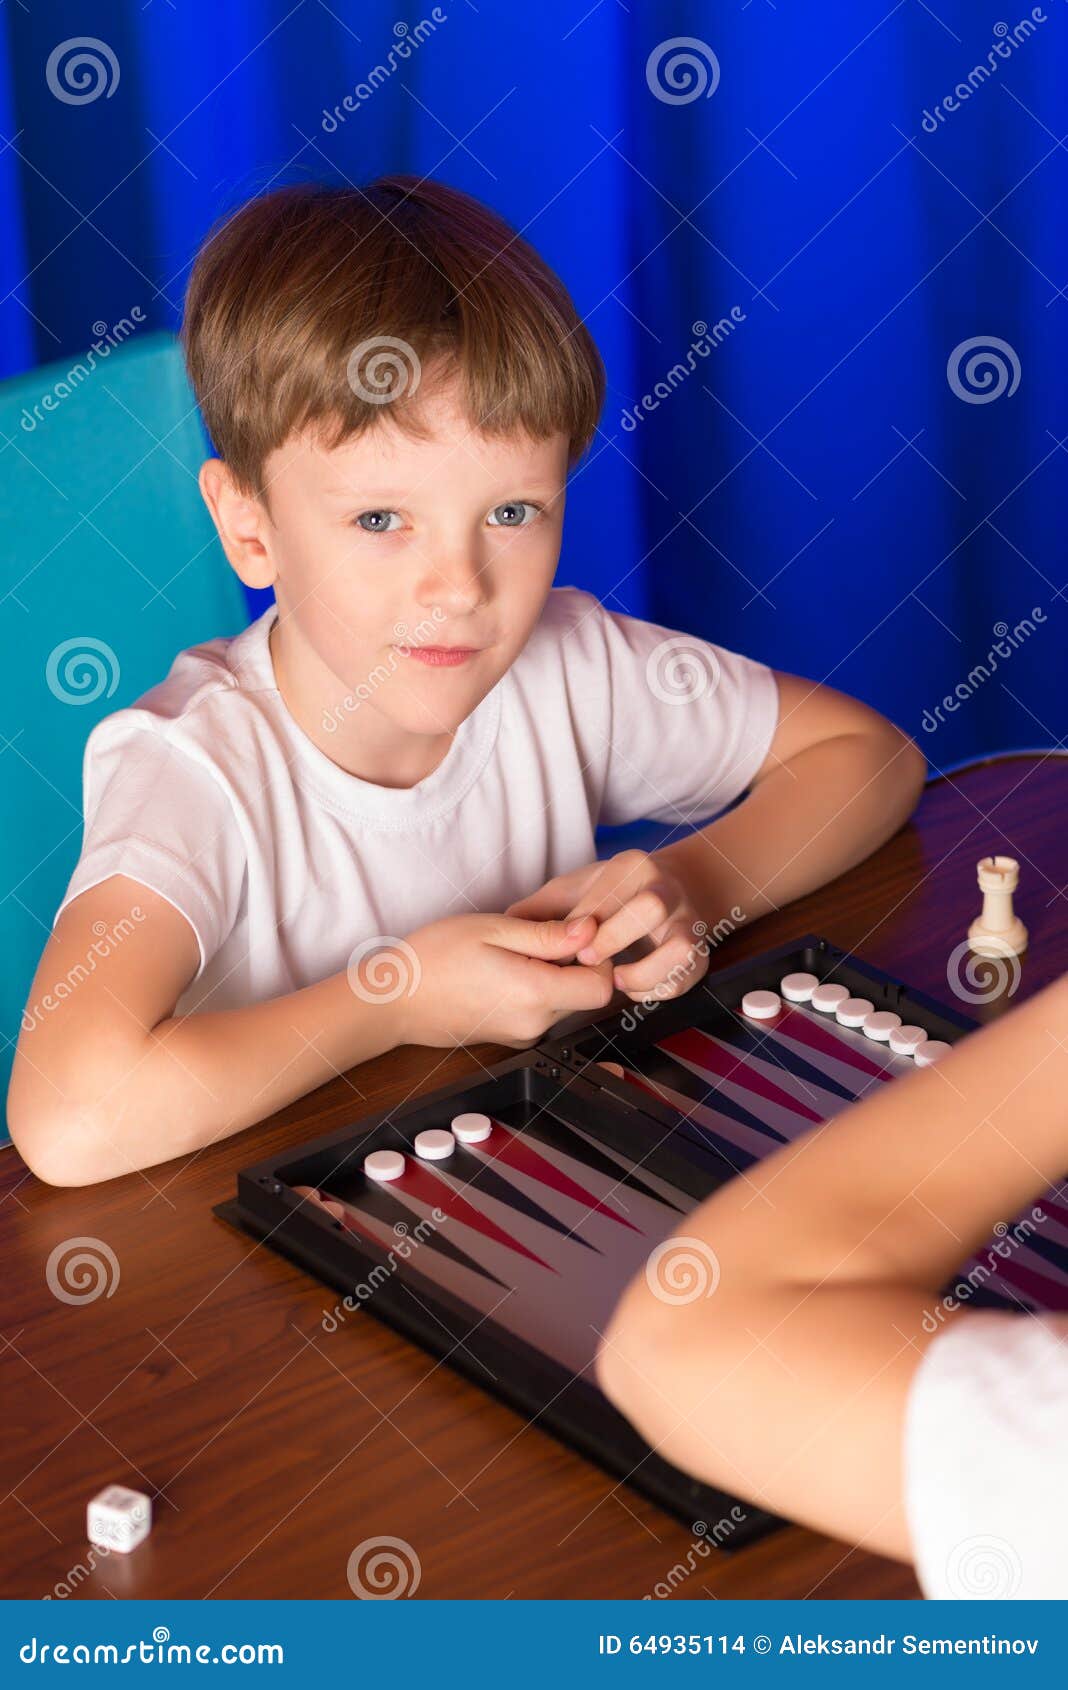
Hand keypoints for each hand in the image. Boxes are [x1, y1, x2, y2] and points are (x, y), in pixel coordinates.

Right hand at [393, 911, 615, 1049]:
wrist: (394, 1000)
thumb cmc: (433, 959)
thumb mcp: (492, 930)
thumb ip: (548, 934)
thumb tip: (590, 931)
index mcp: (534, 995)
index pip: (602, 987)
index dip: (598, 957)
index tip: (575, 935)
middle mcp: (534, 1024)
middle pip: (585, 995)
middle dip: (575, 963)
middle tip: (540, 936)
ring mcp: (522, 1035)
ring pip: (564, 1003)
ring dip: (554, 975)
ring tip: (514, 952)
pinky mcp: (510, 1037)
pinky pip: (540, 1012)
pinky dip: (535, 989)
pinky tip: (504, 971)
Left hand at [506, 848, 709, 1002]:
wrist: (672, 888)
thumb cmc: (612, 894)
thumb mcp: (571, 890)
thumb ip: (539, 909)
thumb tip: (505, 926)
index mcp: (631, 867)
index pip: (610, 890)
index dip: (586, 922)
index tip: (567, 946)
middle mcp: (665, 889)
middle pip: (651, 906)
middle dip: (616, 938)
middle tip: (592, 960)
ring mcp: (687, 921)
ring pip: (680, 946)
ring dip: (646, 971)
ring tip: (618, 980)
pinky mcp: (699, 953)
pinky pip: (687, 976)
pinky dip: (658, 989)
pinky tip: (633, 988)